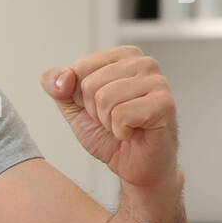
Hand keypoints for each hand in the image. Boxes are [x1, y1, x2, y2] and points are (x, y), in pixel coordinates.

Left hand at [41, 45, 179, 189]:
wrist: (134, 166)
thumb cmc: (108, 133)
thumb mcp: (72, 106)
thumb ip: (56, 85)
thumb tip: (61, 78)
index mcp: (123, 56)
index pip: (80, 67)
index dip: (80, 96)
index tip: (99, 107)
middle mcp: (144, 63)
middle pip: (90, 84)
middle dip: (94, 110)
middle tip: (113, 120)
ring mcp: (158, 82)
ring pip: (105, 98)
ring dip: (107, 121)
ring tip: (124, 126)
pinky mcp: (165, 104)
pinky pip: (121, 115)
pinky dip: (120, 131)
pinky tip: (134, 133)